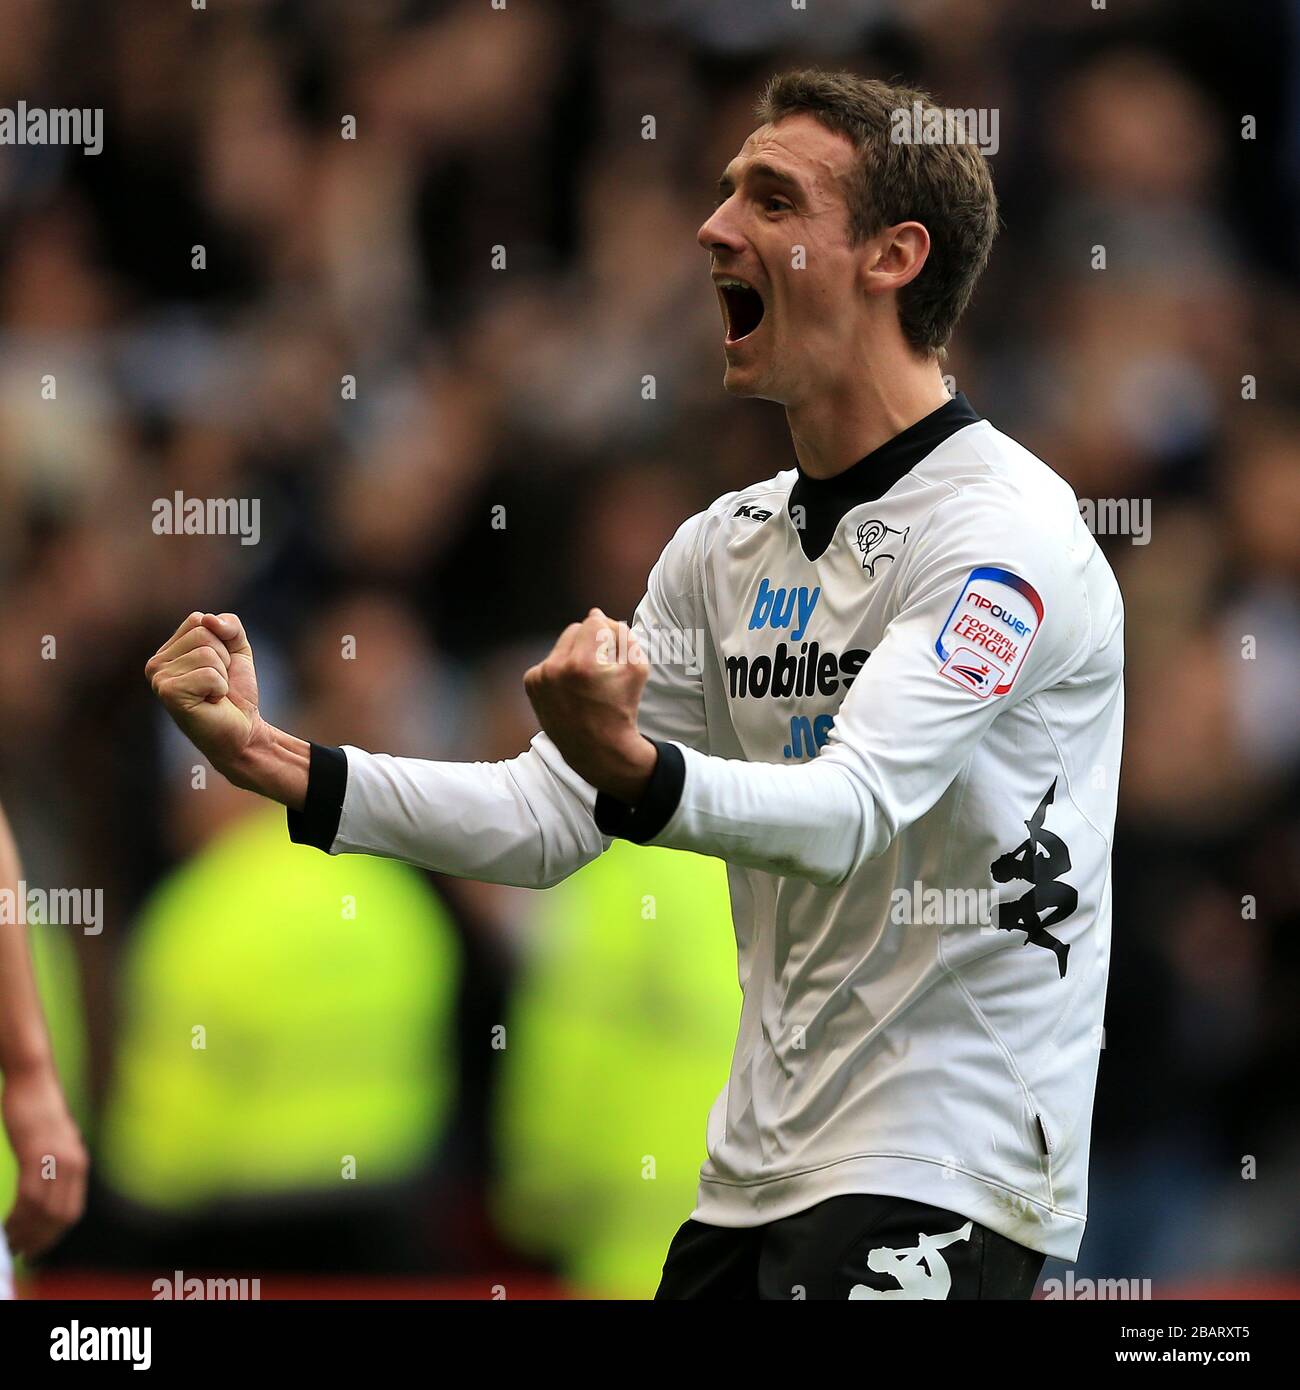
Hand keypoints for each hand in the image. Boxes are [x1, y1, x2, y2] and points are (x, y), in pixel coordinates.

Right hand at [2, 1066, 87, 1257]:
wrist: (33, 1081)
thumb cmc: (37, 1110)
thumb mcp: (52, 1141)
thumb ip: (54, 1165)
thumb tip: (45, 1192)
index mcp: (78, 1162)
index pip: (72, 1211)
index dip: (54, 1235)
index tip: (36, 1249)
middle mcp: (73, 1163)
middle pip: (60, 1217)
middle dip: (39, 1240)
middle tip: (18, 1252)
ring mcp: (57, 1159)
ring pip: (43, 1212)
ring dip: (25, 1233)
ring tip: (9, 1243)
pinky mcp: (37, 1154)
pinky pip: (29, 1197)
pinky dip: (17, 1218)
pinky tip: (5, 1226)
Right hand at [145, 612, 264, 781]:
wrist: (243, 731)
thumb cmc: (236, 693)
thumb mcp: (238, 650)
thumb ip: (230, 625)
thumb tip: (208, 619)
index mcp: (167, 651)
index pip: (198, 620)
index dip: (222, 643)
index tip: (220, 668)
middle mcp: (156, 664)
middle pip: (203, 634)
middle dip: (224, 659)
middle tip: (217, 685)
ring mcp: (159, 679)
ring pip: (208, 653)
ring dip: (222, 676)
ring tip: (214, 694)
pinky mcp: (169, 693)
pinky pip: (209, 673)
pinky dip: (220, 688)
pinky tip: (210, 703)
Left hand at [524, 609, 657, 801]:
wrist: (598, 749)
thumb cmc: (621, 709)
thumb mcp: (637, 669)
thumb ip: (625, 636)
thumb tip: (603, 618)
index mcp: (584, 663)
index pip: (595, 622)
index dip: (608, 628)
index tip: (612, 640)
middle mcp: (557, 668)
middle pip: (576, 629)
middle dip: (590, 640)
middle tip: (602, 663)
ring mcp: (541, 676)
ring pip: (561, 644)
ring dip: (575, 652)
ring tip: (587, 679)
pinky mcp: (531, 684)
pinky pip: (549, 660)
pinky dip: (560, 668)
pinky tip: (572, 688)